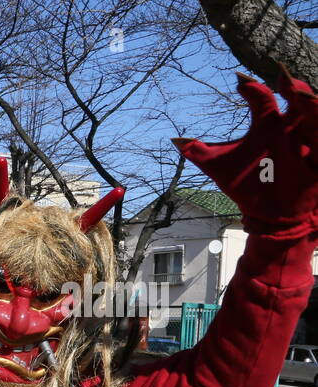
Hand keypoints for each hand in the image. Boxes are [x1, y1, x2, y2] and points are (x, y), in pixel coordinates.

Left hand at [174, 69, 317, 236]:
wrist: (271, 216)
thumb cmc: (248, 187)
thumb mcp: (222, 168)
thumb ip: (200, 153)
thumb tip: (175, 139)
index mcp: (267, 125)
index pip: (262, 99)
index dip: (252, 89)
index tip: (239, 80)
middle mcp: (290, 129)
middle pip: (297, 101)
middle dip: (293, 88)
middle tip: (283, 78)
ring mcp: (308, 144)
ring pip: (316, 118)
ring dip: (313, 106)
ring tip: (301, 95)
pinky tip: (317, 129)